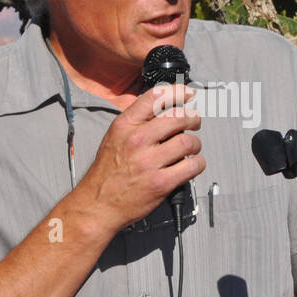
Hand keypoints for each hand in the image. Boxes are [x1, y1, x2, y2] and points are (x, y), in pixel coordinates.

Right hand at [75, 83, 205, 231]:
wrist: (98, 203)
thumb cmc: (107, 173)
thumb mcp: (115, 137)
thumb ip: (137, 121)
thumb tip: (164, 108)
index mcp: (125, 125)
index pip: (156, 97)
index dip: (178, 92)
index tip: (187, 93)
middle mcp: (137, 140)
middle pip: (179, 117)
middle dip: (193, 118)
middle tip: (194, 122)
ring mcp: (149, 162)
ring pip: (189, 142)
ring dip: (195, 144)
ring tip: (191, 148)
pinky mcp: (161, 183)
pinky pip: (192, 166)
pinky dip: (197, 164)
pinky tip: (191, 164)